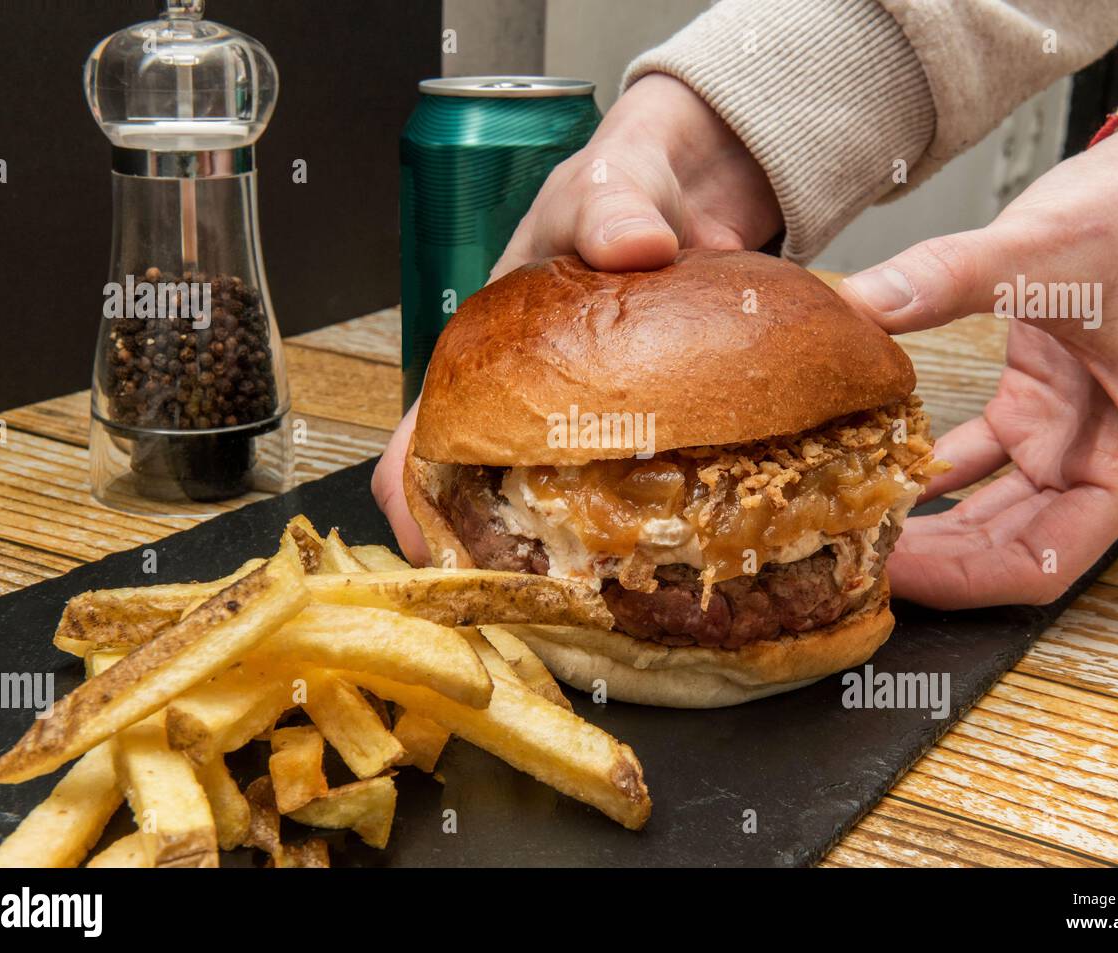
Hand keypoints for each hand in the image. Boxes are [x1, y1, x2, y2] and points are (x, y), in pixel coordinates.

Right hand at [375, 74, 780, 562]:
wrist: (704, 181)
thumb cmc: (623, 185)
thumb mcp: (606, 182)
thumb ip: (613, 205)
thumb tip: (636, 244)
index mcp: (492, 347)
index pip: (427, 432)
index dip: (414, 498)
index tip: (429, 553)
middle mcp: (537, 397)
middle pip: (494, 494)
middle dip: (499, 554)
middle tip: (531, 605)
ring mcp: (600, 419)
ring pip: (572, 503)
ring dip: (577, 551)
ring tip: (599, 602)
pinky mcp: (662, 425)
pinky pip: (652, 485)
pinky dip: (657, 521)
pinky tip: (683, 553)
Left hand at [839, 111, 1117, 607]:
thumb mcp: (1042, 250)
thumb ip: (949, 276)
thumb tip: (862, 303)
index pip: (1043, 562)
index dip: (963, 580)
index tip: (893, 575)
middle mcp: (1104, 465)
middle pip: (1007, 552)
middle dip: (932, 565)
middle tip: (849, 559)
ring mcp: (1067, 445)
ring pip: (986, 519)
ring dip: (925, 529)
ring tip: (852, 530)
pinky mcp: (1033, 416)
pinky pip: (972, 469)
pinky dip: (927, 478)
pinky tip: (873, 478)